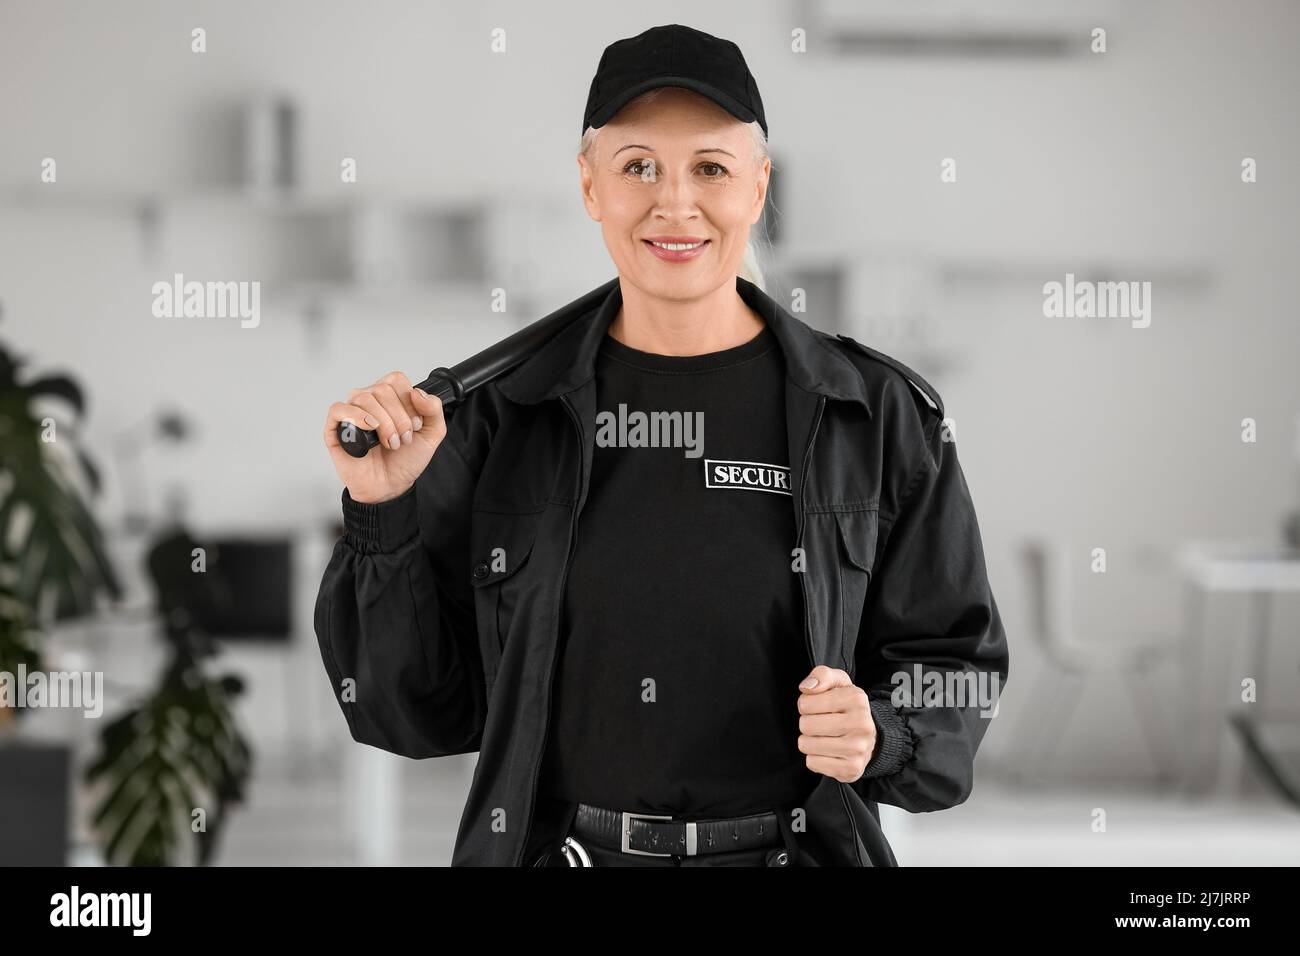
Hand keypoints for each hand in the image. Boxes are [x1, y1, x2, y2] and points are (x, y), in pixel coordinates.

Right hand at [323, 370, 447, 503]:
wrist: (390, 487)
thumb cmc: (405, 461)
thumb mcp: (431, 434)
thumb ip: (434, 409)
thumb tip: (418, 392)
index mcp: (389, 398)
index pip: (396, 380)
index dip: (409, 401)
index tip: (416, 424)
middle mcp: (369, 401)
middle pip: (382, 389)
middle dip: (399, 417)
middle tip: (404, 439)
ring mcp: (351, 413)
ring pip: (364, 398)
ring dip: (384, 422)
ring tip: (391, 443)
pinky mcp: (335, 428)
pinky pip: (338, 409)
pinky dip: (355, 416)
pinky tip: (370, 428)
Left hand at [796, 665, 877, 782]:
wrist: (869, 737)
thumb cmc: (847, 707)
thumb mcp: (838, 683)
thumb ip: (821, 675)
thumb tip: (806, 687)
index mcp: (856, 698)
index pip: (805, 703)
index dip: (806, 705)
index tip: (820, 707)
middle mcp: (861, 723)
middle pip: (805, 725)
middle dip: (807, 724)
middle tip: (822, 723)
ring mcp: (858, 748)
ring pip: (807, 745)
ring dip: (809, 741)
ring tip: (824, 737)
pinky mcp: (852, 768)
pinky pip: (813, 763)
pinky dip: (815, 758)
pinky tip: (828, 752)